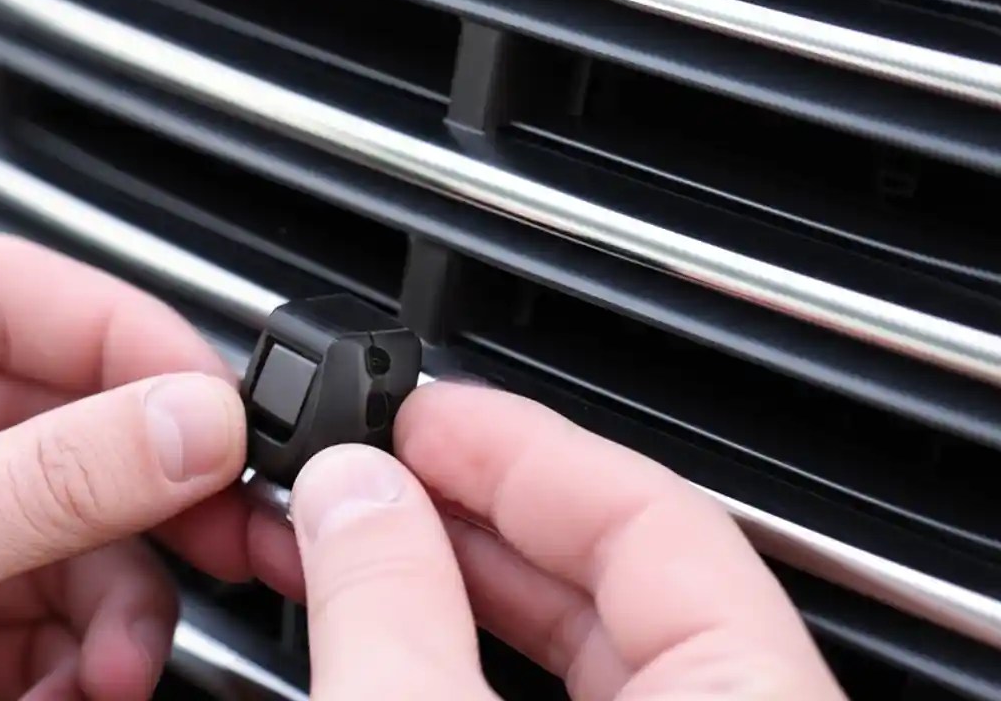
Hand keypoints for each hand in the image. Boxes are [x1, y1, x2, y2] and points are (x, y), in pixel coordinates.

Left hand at [0, 234, 253, 699]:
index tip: (213, 402)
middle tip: (227, 522)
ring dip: (113, 601)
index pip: (2, 293)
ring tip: (116, 661)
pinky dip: (75, 655)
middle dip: (144, 489)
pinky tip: (73, 687)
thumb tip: (190, 419)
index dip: (123, 339)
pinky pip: (38, 607)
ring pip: (62, 525)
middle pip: (54, 416)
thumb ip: (45, 477)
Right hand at [252, 384, 847, 699]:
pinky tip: (372, 633)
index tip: (417, 415)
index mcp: (747, 699)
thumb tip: (354, 491)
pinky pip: (530, 699)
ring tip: (340, 540)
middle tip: (362, 469)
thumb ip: (390, 604)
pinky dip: (446, 654)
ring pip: (563, 643)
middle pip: (605, 569)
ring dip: (441, 580)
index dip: (517, 445)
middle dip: (462, 506)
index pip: (648, 512)